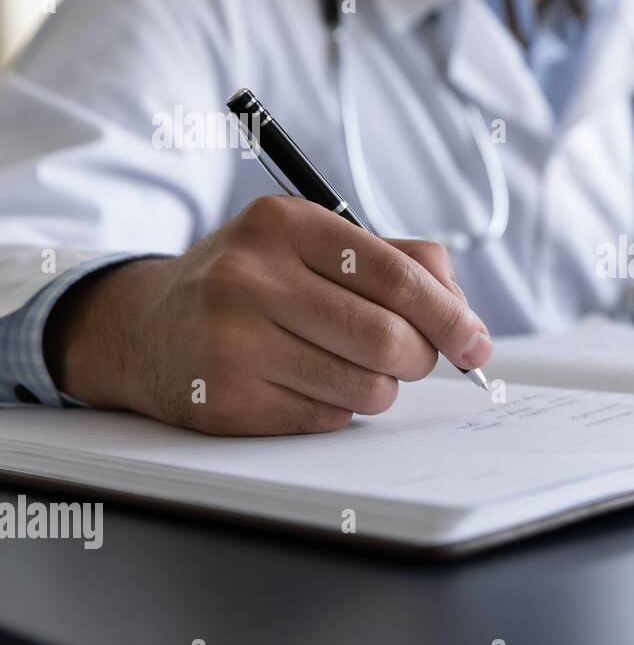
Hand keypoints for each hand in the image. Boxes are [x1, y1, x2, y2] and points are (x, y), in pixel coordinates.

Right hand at [46, 195, 492, 434]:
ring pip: (366, 388)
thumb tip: (466, 318)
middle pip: (389, 339)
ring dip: (380, 388)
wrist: (145, 327)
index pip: (398, 276)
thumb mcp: (314, 244)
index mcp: (287, 225)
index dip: (451, 316)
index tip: (476, 343)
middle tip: (414, 359)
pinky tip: (307, 384)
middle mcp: (252, 277)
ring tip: (352, 369)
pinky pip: (328, 419)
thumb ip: (400, 262)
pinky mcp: (226, 400)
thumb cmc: (253, 283)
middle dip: (420, 358)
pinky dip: (338, 410)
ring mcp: (233, 341)